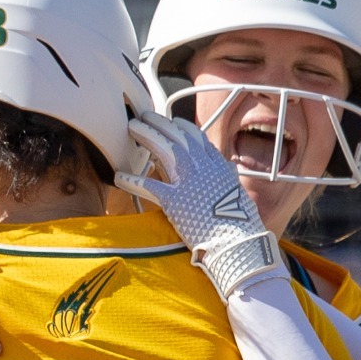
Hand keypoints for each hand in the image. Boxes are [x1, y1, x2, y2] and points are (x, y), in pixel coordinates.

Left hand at [117, 112, 287, 299]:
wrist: (238, 243)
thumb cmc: (242, 225)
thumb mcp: (240, 193)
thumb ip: (230, 179)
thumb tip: (230, 169)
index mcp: (218, 167)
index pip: (198, 139)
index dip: (182, 128)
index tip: (172, 123)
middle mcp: (203, 168)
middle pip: (178, 137)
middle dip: (160, 123)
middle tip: (145, 116)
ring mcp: (188, 182)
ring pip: (164, 149)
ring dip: (147, 136)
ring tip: (131, 128)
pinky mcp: (173, 201)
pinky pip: (148, 185)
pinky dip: (132, 180)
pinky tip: (118, 177)